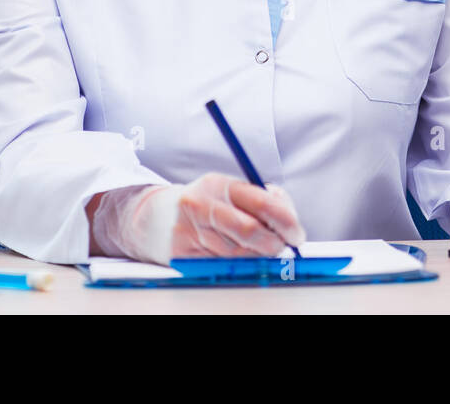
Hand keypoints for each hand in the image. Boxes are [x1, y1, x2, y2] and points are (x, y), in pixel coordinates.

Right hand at [90, 173, 306, 265]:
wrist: (152, 218)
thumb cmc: (203, 204)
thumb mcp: (228, 191)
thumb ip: (260, 200)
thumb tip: (290, 222)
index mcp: (219, 184)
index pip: (261, 202)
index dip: (286, 220)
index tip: (297, 233)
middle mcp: (201, 205)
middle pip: (250, 231)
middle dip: (274, 243)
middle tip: (285, 247)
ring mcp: (189, 232)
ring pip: (238, 253)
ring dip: (258, 256)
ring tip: (261, 250)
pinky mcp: (181, 256)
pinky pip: (221, 267)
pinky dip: (237, 266)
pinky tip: (238, 258)